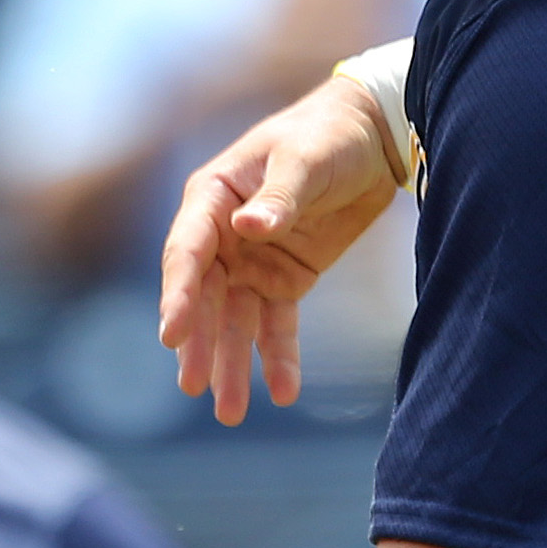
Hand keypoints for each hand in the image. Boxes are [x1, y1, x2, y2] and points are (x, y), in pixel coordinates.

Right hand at [158, 76, 402, 424]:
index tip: (172, 335)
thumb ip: (279, 197)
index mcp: (213, 199)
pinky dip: (277, 358)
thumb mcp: (305, 160)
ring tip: (231, 412)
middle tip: (194, 386)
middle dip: (199, 343)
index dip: (177, 295)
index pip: (187, 253)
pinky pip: (276, 325)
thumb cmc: (328, 135)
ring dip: (231, 364)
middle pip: (203, 297)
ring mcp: (252, 262)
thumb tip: (249, 229)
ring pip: (235, 321)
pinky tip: (281, 392)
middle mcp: (224, 236)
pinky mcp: (284, 280)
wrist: (375, 138)